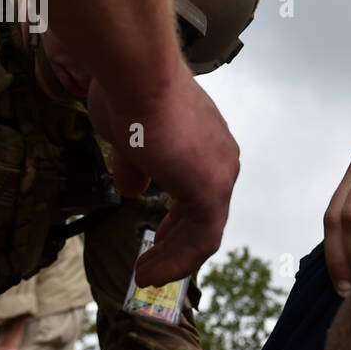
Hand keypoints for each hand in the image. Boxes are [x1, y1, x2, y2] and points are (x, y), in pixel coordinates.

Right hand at [84, 70, 239, 287]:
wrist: (137, 74)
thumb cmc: (128, 93)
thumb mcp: (128, 138)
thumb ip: (136, 167)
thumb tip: (132, 189)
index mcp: (207, 142)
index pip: (197, 189)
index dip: (176, 217)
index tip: (157, 235)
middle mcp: (222, 158)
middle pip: (203, 212)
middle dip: (175, 240)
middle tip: (151, 260)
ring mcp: (220, 175)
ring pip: (203, 230)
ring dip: (174, 257)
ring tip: (146, 276)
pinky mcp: (211, 191)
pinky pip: (202, 240)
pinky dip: (178, 260)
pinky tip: (152, 273)